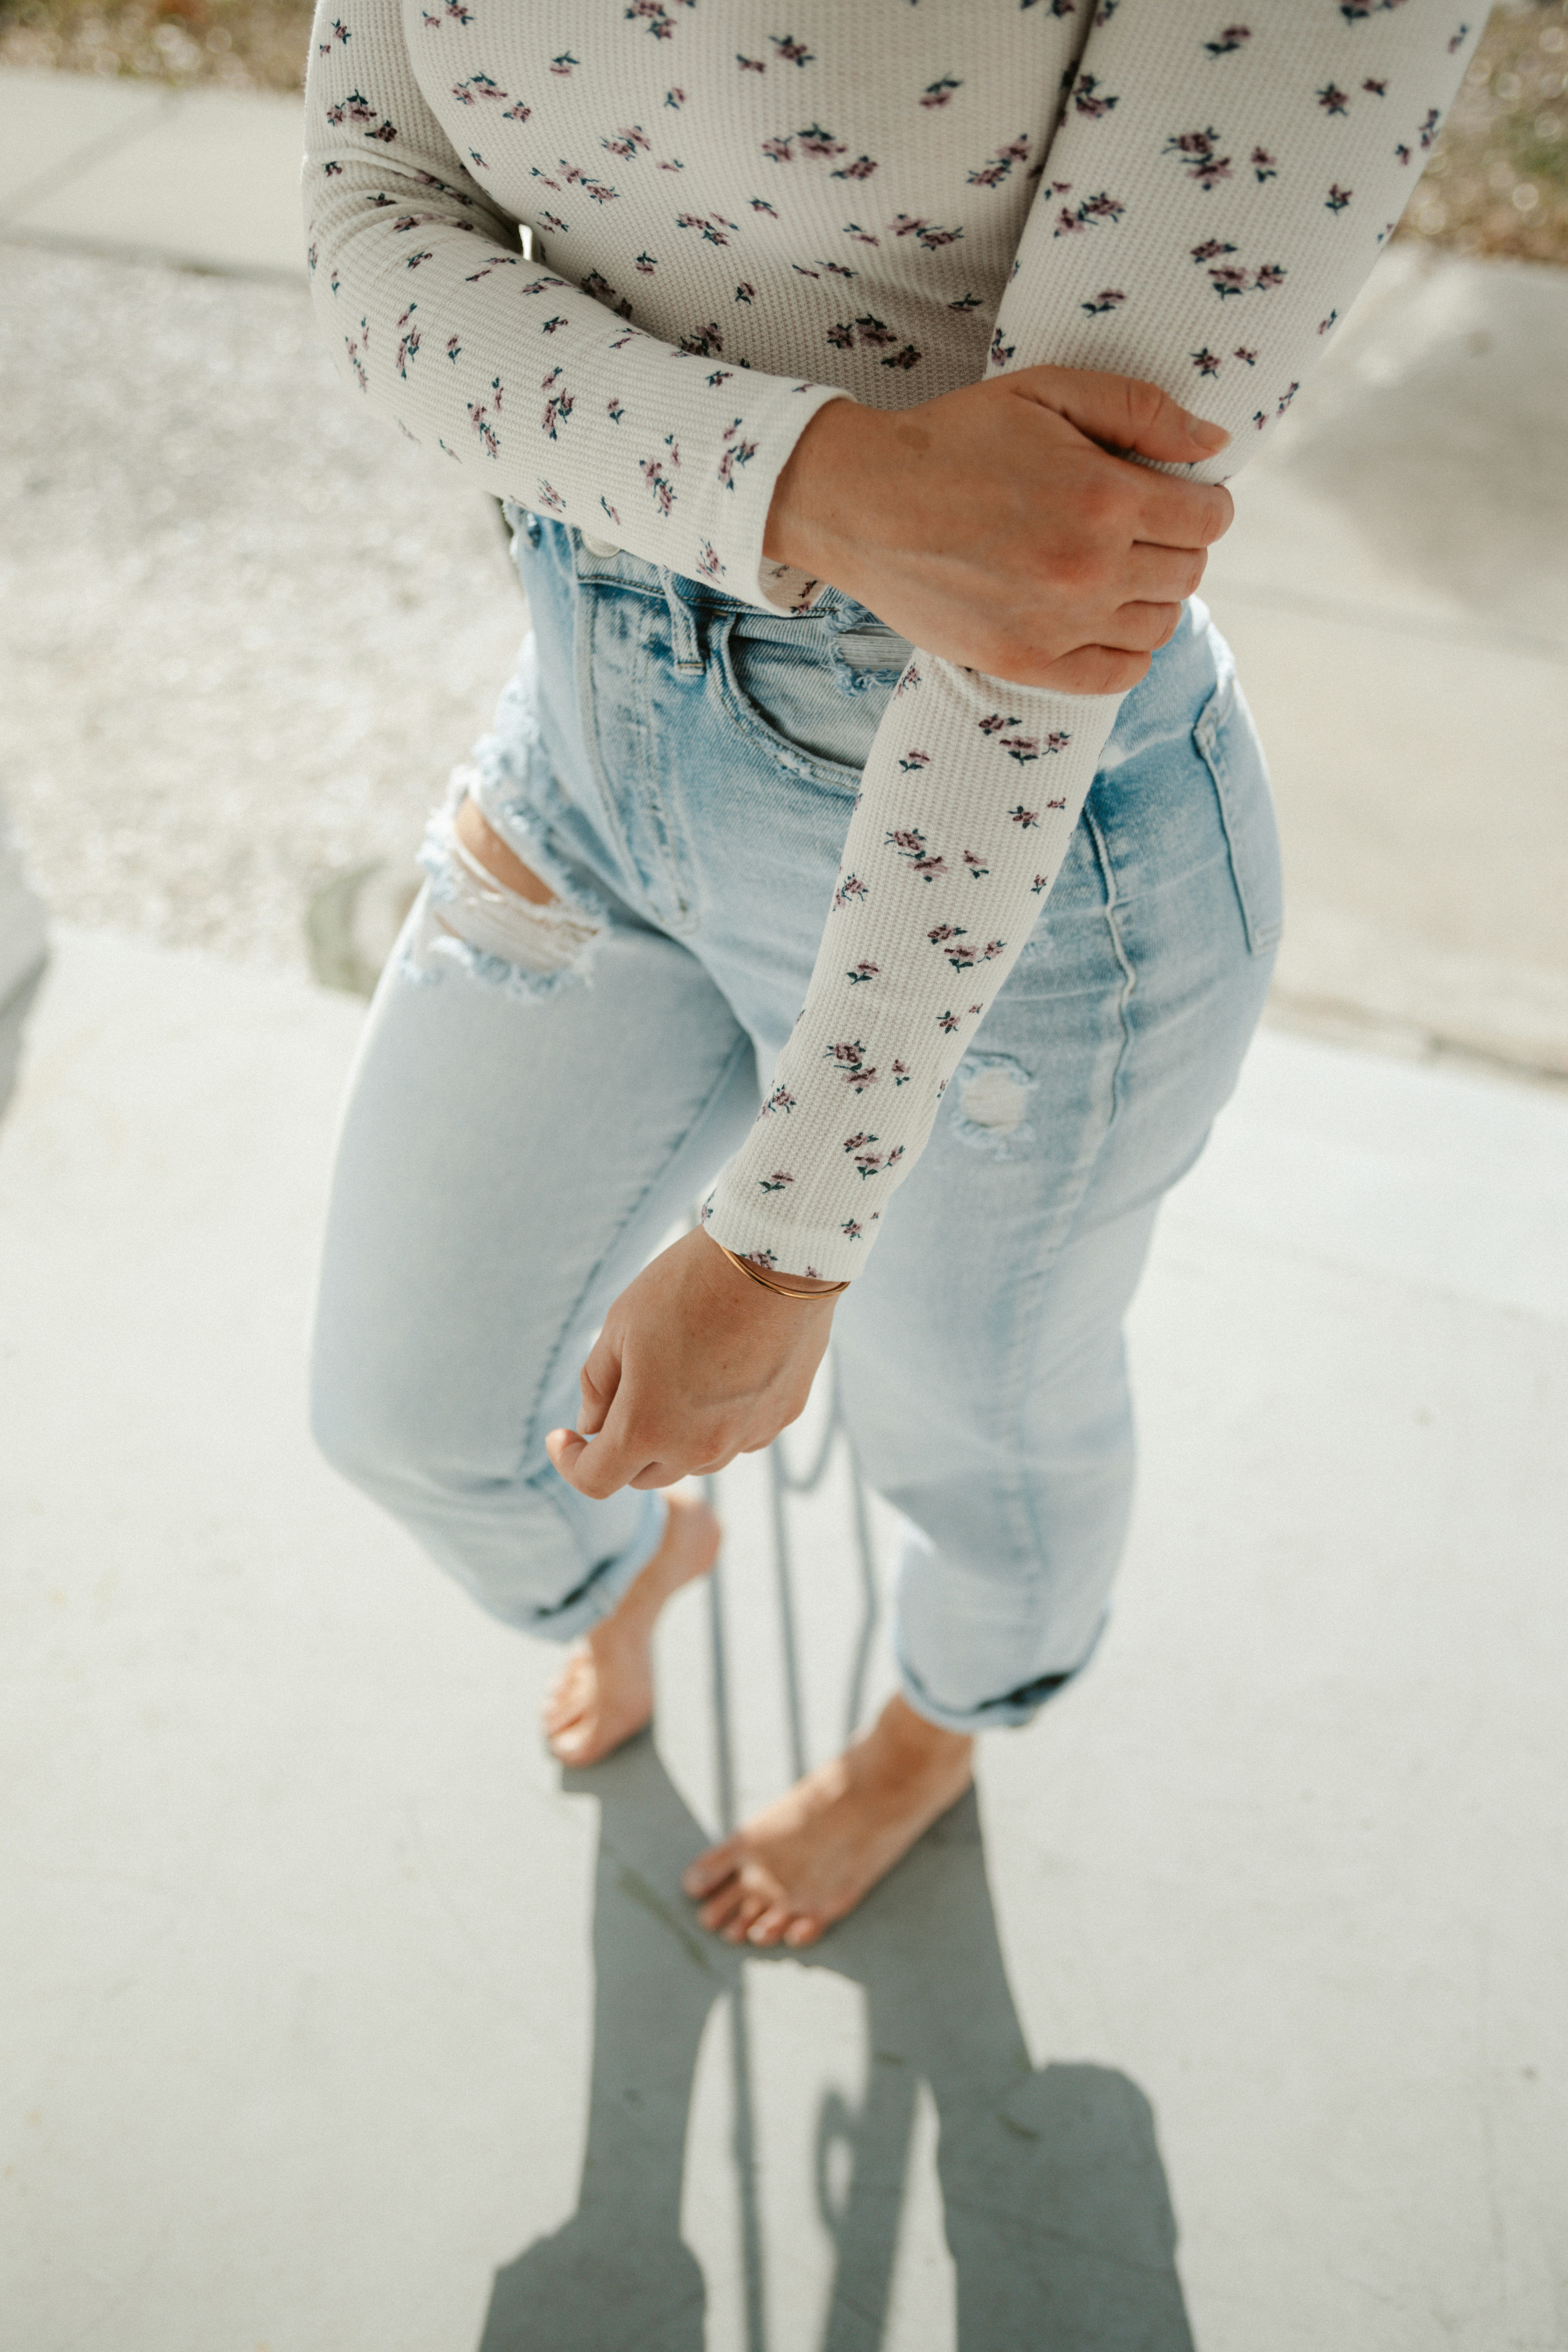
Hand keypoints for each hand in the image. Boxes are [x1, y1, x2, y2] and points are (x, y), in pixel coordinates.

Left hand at [546, 1227, 837, 1497]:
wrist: (778, 1257)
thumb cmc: (687, 1285)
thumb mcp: (620, 1325)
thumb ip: (598, 1385)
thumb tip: (591, 1425)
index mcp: (646, 1427)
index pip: (596, 1480)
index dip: (571, 1462)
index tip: (563, 1437)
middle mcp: (697, 1448)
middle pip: (647, 1474)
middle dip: (624, 1448)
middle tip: (621, 1398)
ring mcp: (745, 1437)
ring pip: (695, 1459)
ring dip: (675, 1437)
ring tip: (679, 1374)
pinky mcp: (781, 1418)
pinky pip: (738, 1437)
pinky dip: (719, 1421)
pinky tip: (723, 1371)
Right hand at [763, 365, 1232, 694]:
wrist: (861, 503)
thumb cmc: (954, 438)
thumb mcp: (1047, 391)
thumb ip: (1140, 409)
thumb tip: (1215, 443)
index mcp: (1103, 498)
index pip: (1208, 518)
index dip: (1204, 502)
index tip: (1180, 494)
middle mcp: (1089, 570)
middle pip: (1188, 572)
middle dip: (1178, 544)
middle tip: (1140, 527)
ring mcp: (1057, 626)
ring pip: (1160, 625)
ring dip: (1152, 596)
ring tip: (1116, 570)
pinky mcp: (1024, 664)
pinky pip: (1118, 674)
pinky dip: (1127, 651)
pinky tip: (1102, 620)